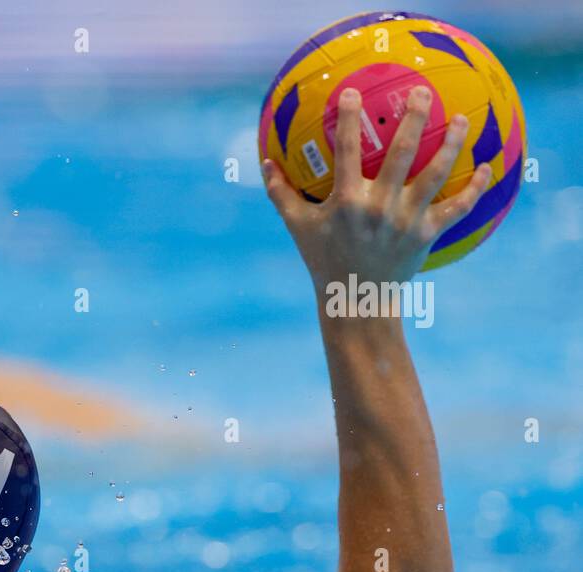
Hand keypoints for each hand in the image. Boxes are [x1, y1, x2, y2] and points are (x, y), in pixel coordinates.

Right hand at [262, 86, 492, 288]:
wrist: (355, 300)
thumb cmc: (323, 260)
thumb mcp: (298, 226)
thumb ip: (281, 193)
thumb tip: (264, 163)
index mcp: (345, 202)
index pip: (345, 151)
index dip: (347, 119)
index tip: (351, 91)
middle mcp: (377, 207)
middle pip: (401, 153)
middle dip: (414, 118)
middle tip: (423, 92)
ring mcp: (405, 220)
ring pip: (434, 174)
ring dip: (451, 144)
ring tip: (462, 118)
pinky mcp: (425, 234)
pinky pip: (457, 207)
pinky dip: (474, 187)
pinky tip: (486, 167)